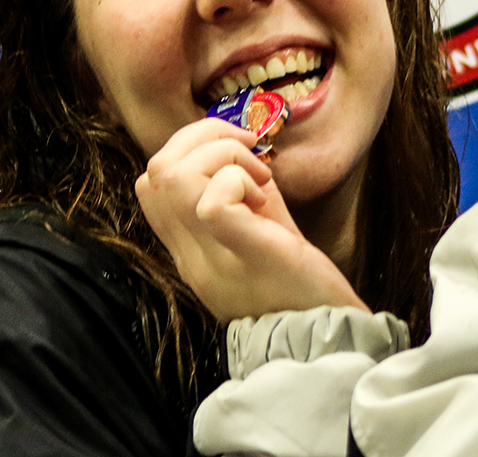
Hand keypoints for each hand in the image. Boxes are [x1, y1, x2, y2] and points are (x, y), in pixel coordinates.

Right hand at [136, 118, 367, 320]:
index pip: (149, 185)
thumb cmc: (300, 284)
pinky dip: (237, 179)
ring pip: (174, 177)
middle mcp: (190, 257)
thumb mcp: (258, 233)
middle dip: (201, 137)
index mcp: (189, 251)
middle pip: (155, 171)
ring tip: (258, 176)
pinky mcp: (245, 257)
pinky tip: (264, 196)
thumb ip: (238, 196)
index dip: (185, 149)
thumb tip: (237, 148)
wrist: (328, 340)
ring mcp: (211, 260)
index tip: (232, 151)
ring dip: (220, 154)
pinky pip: (212, 202)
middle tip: (249, 148)